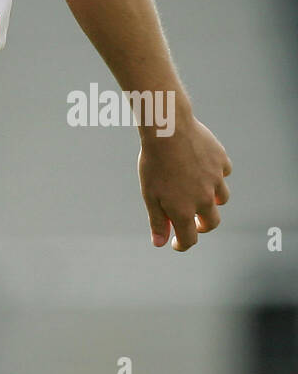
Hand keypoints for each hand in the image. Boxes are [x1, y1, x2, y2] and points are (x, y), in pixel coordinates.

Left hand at [138, 115, 230, 250]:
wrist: (168, 129)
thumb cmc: (154, 162)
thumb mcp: (150, 194)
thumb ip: (158, 220)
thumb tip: (161, 243)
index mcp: (184, 211)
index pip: (189, 239)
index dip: (182, 244)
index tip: (177, 242)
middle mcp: (204, 199)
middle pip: (212, 222)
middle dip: (203, 225)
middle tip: (194, 220)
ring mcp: (216, 180)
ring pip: (222, 198)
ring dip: (213, 200)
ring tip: (201, 193)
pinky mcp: (221, 161)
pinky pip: (224, 172)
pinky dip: (217, 174)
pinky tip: (205, 168)